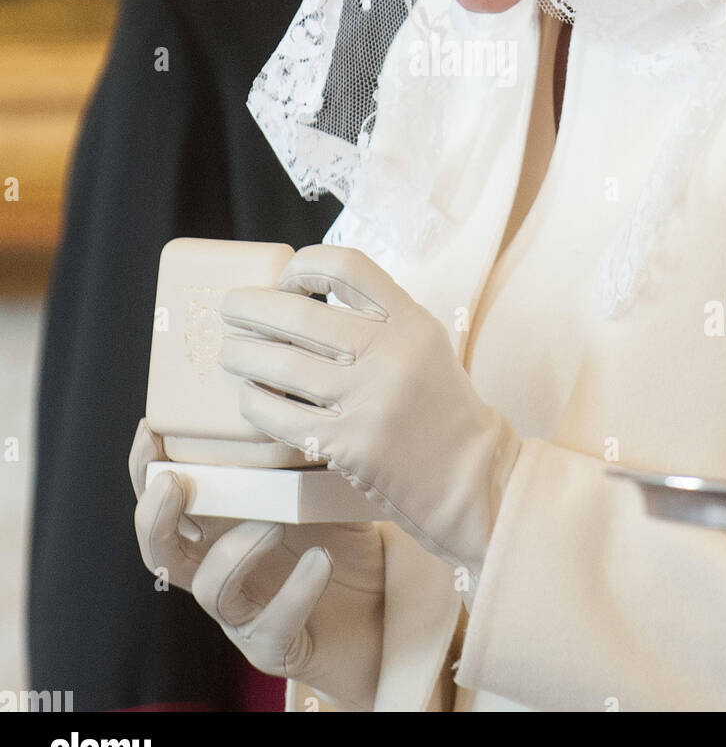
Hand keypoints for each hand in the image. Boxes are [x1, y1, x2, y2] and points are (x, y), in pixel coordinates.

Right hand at [129, 418, 384, 709]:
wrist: (384, 610)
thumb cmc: (341, 542)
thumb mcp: (320, 489)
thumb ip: (298, 453)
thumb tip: (300, 392)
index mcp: (219, 527)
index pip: (163, 500)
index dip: (145, 470)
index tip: (150, 430)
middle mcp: (219, 570)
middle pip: (160, 552)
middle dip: (156, 517)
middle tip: (174, 484)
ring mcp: (243, 614)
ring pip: (212, 589)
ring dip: (236, 550)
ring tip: (274, 523)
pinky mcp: (276, 647)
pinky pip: (272, 624)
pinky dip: (295, 590)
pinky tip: (320, 562)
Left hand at [219, 244, 523, 580]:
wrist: (475, 482)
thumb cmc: (442, 412)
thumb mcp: (425, 347)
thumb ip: (379, 320)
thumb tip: (305, 299)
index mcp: (411, 322)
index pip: (346, 266)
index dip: (305, 265)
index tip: (288, 280)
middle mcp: (390, 354)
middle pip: (298, 312)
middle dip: (250, 306)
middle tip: (230, 308)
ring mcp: (368, 401)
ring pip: (280, 363)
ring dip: (242, 353)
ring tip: (230, 352)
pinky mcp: (347, 446)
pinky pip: (280, 415)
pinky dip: (254, 402)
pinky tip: (250, 397)